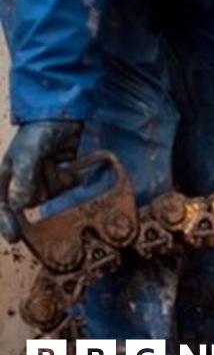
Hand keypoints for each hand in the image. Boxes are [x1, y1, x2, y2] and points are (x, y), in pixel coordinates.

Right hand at [0, 121, 83, 241]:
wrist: (62, 117)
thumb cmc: (37, 133)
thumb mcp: (28, 154)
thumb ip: (24, 179)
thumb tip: (18, 206)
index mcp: (5, 177)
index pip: (2, 206)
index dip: (6, 223)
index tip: (15, 237)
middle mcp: (22, 182)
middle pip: (32, 201)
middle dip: (41, 184)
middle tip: (44, 163)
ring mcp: (41, 180)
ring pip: (50, 195)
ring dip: (55, 177)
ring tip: (53, 159)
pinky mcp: (59, 177)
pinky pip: (64, 188)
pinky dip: (67, 177)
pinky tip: (65, 163)